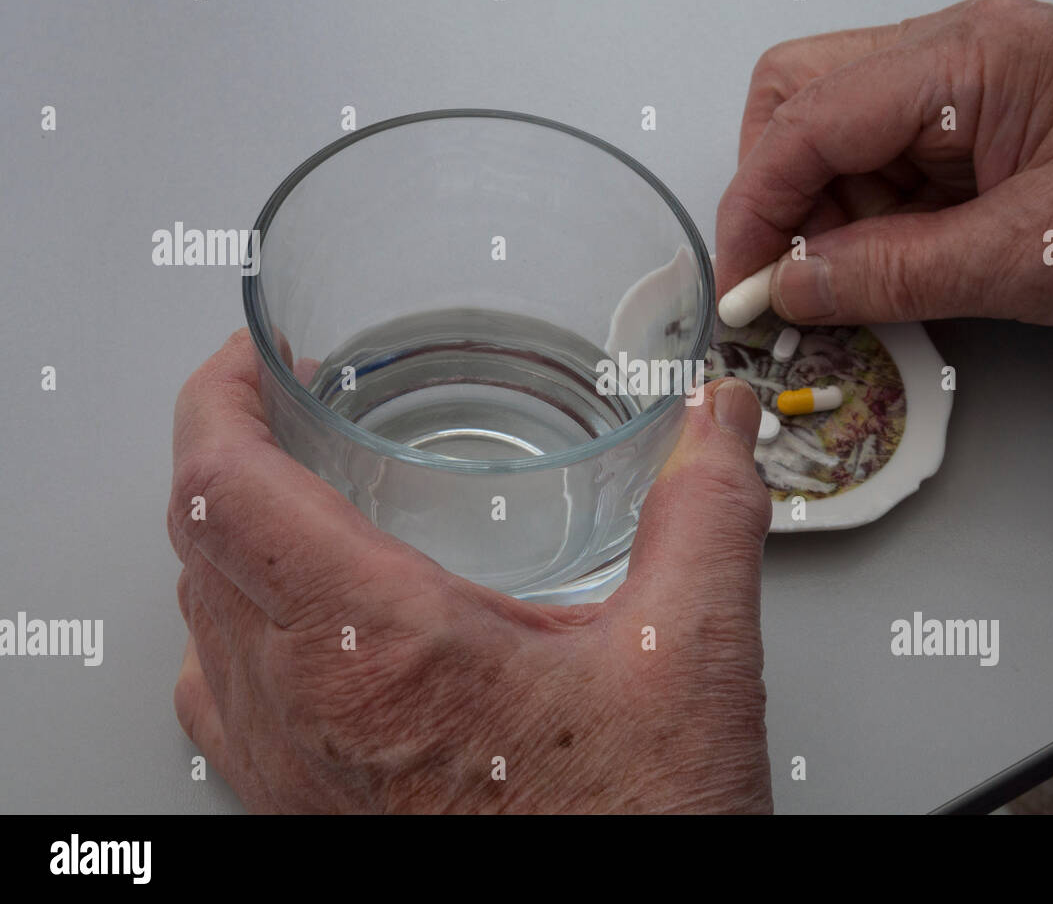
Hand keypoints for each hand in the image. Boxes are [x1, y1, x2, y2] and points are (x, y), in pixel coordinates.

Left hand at [168, 330, 772, 812]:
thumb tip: (718, 418)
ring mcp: (290, 773)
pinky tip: (293, 624)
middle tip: (282, 404)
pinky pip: (218, 697)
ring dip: (226, 533)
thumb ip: (705, 511)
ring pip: (198, 618)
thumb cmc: (632, 834)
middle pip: (195, 539)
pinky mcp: (303, 814)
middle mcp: (304, 713)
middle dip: (228, 446)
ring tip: (289, 490)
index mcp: (378, 648)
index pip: (222, 486)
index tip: (252, 356)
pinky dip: (233, 625)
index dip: (218, 396)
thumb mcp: (690, 657)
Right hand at [716, 0, 1052, 329]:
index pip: (807, 117)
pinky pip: (881, 164)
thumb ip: (891, 274)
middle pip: (800, 99)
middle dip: (779, 195)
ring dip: (824, 217)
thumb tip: (790, 288)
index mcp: (971, 58)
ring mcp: (962, 86)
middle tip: (795, 279)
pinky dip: (866, 224)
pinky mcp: (973, 125)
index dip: (756, 207)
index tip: (742, 284)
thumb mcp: (1025, 260)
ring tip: (864, 285)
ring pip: (832, 135)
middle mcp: (956, 53)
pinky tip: (895, 269)